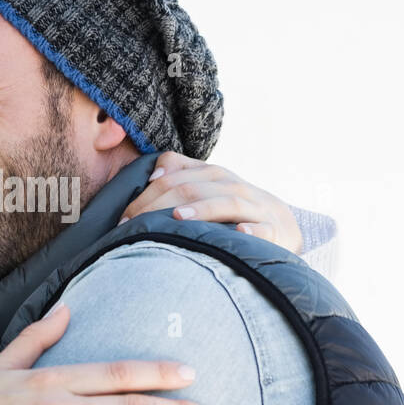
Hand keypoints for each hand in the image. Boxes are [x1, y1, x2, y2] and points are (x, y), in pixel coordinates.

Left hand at [118, 151, 302, 253]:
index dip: (145, 196)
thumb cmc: (231, 205)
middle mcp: (232, 186)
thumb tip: (152, 175)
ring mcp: (255, 207)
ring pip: (227, 202)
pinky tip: (240, 233)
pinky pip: (263, 230)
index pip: (174, 177)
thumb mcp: (207, 184)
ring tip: (179, 218)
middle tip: (133, 228)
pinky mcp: (273, 231)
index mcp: (213, 174)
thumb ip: (179, 171)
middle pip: (193, 188)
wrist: (280, 221)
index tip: (123, 219)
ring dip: (203, 209)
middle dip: (160, 206)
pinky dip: (252, 231)